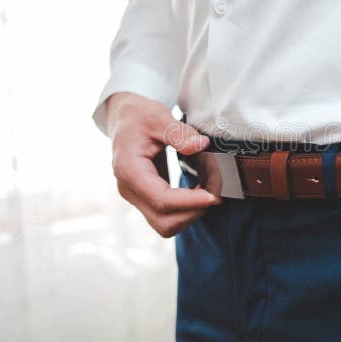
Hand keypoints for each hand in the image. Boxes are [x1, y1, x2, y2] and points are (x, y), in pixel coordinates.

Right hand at [106, 92, 220, 237]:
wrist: (124, 118)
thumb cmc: (139, 115)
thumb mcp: (158, 116)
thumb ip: (179, 133)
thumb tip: (201, 146)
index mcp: (129, 170)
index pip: (161, 200)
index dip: (190, 202)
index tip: (214, 195)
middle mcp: (129, 189)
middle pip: (164, 221)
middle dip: (194, 211)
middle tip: (216, 191)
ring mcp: (136, 197)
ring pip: (166, 225)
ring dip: (192, 213)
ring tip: (209, 189)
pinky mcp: (145, 198)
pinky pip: (168, 216)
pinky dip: (187, 209)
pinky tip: (200, 190)